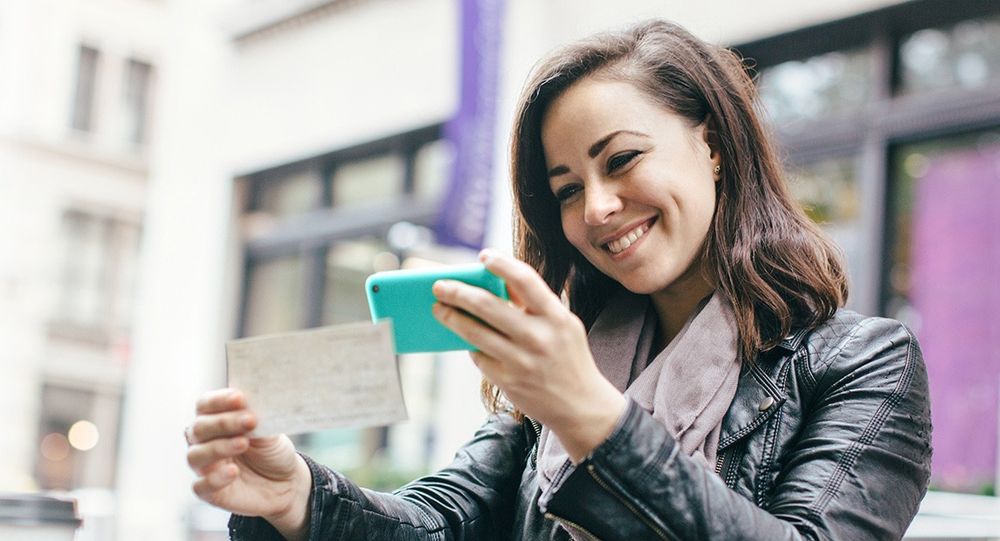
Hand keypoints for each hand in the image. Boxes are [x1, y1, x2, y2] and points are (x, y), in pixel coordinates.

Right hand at [186, 389, 310, 539]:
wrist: (285, 482)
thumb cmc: (271, 450)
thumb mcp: (269, 431)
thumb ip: (256, 418)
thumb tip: (250, 403)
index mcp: (216, 420)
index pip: (205, 405)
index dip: (219, 400)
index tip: (240, 398)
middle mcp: (204, 442)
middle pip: (199, 428)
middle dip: (224, 422)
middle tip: (250, 420)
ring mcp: (204, 467)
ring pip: (195, 455)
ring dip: (219, 447)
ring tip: (243, 443)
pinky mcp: (209, 492)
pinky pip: (200, 486)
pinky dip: (215, 478)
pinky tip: (233, 472)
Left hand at [432, 250, 626, 460]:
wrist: (581, 406)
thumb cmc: (568, 357)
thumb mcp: (563, 325)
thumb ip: (535, 304)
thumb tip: (498, 280)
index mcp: (556, 317)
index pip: (525, 280)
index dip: (502, 264)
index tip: (483, 256)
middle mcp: (539, 338)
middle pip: (488, 306)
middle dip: (458, 293)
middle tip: (439, 286)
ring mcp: (522, 361)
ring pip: (475, 333)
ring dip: (451, 318)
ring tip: (439, 309)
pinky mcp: (508, 381)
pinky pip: (479, 356)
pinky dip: (470, 345)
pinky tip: (464, 338)